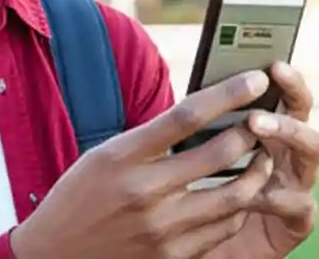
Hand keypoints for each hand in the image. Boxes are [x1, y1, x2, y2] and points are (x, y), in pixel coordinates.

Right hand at [10, 70, 276, 258]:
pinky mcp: (173, 257)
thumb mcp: (104, 157)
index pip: (187, 115)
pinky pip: (225, 228)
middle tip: (263, 122)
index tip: (257, 78)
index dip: (229, 94)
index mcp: (122, 156)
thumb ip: (149, 138)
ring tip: (263, 158)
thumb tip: (203, 114)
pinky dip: (240, 208)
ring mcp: (161, 229)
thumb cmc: (80, 197)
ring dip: (257, 173)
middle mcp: (143, 192)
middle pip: (219, 154)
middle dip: (252, 133)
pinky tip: (242, 195)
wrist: (55, 257)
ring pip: (234, 196)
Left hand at [206, 62, 318, 258]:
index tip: (273, 62)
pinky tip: (254, 193)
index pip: (286, 94)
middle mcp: (288, 153)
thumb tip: (200, 85)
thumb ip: (203, 126)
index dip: (286, 77)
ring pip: (310, 151)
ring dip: (287, 132)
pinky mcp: (297, 221)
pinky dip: (277, 196)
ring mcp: (297, 184)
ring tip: (256, 124)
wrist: (193, 244)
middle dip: (292, 96)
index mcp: (269, 130)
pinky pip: (299, 204)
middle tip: (267, 81)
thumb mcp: (191, 154)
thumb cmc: (192, 193)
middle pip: (304, 114)